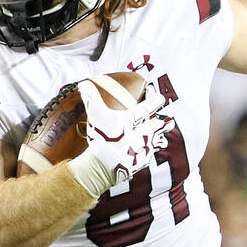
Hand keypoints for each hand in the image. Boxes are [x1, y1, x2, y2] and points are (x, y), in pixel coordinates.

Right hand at [68, 78, 169, 196]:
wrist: (106, 163)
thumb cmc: (103, 136)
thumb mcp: (95, 113)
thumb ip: (91, 97)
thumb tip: (83, 84)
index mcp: (137, 117)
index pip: (153, 103)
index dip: (154, 96)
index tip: (153, 92)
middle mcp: (146, 131)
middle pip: (162, 123)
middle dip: (163, 121)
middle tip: (163, 120)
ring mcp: (146, 147)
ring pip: (161, 141)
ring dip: (159, 138)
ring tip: (157, 138)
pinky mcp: (143, 160)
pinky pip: (150, 155)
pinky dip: (146, 153)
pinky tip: (142, 153)